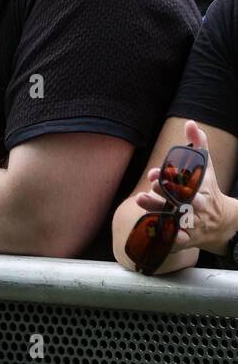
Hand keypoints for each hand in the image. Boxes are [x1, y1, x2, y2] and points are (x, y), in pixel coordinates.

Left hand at [135, 121, 237, 255]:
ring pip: (174, 219)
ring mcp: (191, 223)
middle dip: (164, 194)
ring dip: (157, 211)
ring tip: (139, 200)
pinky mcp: (186, 238)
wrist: (223, 222)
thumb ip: (198, 146)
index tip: (156, 173)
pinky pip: (176, 240)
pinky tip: (154, 231)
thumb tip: (191, 123)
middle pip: (181, 201)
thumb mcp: (204, 168)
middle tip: (149, 186)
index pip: (186, 183)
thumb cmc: (207, 189)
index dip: (171, 179)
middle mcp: (195, 207)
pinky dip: (168, 237)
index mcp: (200, 190)